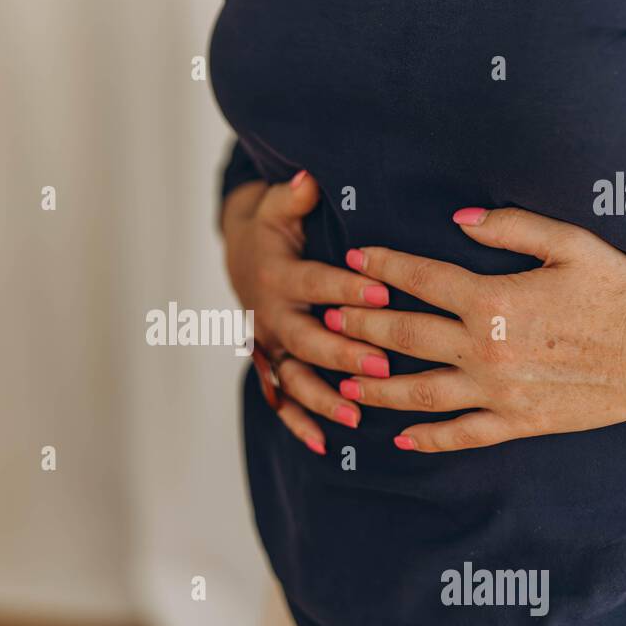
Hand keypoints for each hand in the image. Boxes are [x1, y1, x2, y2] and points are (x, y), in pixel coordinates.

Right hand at [221, 170, 392, 453]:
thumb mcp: (277, 204)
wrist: (240, 252)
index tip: (385, 293)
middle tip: (383, 365)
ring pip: (295, 377)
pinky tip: (326, 444)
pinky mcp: (270, 364)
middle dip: (344, 353)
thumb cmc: (273, 225)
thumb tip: (309, 180)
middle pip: (306, 339)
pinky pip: (283, 399)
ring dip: (324, 398)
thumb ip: (295, 195)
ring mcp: (270, 345)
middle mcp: (271, 315)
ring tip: (358, 416)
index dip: (348, 288)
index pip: (316, 283)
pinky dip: (300, 423)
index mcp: (278, 274)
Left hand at [331, 206, 625, 451]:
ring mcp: (497, 390)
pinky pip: (462, 435)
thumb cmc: (622, 292)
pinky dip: (428, 439)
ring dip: (374, 387)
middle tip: (323, 319)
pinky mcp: (517, 422)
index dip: (382, 267)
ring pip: (418, 393)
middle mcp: (484, 348)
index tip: (354, 258)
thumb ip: (511, 228)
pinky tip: (401, 439)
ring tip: (340, 380)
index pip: (420, 279)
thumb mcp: (571, 244)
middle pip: (403, 336)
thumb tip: (458, 219)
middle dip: (358, 325)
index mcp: (493, 299)